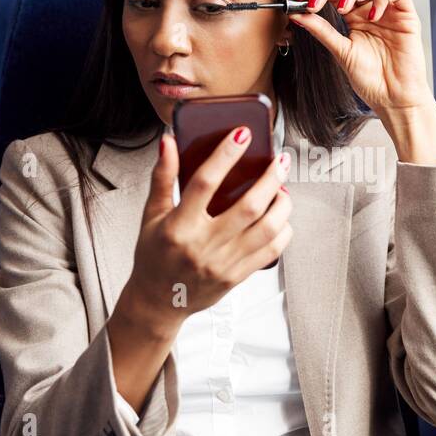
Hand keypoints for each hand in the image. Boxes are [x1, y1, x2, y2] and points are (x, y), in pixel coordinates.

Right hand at [117, 126, 292, 333]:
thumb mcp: (151, 215)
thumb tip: (169, 142)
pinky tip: (281, 216)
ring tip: (283, 188)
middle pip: (248, 206)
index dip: (225, 155)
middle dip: (271, 178)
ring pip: (267, 229)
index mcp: (178, 227)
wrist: (159, 301)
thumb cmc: (154, 255)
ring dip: (282, 204)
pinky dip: (283, 230)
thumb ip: (162, 178)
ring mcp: (223, 264)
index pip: (204, 183)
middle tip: (280, 160)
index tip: (242, 134)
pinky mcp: (237, 277)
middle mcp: (203, 246)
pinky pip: (271, 251)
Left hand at [288, 0, 435, 163]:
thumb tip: (296, 14)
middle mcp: (370, 8)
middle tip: (315, 1)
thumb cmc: (370, 80)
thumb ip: (322, 30)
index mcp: (353, 15)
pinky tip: (371, 17)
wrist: (393, 99)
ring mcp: (388, 9)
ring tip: (344, 8)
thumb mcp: (340, 52)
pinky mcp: (407, 15)